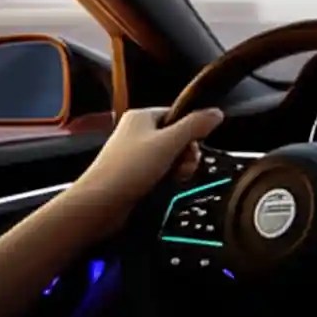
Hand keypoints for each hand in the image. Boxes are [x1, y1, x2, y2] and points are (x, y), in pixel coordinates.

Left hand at [73, 107, 224, 215]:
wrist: (99, 204)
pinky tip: (166, 186)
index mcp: (142, 116)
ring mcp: (134, 153)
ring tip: (174, 179)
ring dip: (179, 167)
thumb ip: (195, 126)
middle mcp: (137, 132)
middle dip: (186, 153)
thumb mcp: (169, 143)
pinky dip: (167, 178)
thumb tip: (217, 112)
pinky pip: (160, 170)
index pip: (178, 114)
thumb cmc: (130, 169)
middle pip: (177, 136)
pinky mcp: (133, 173)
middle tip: (182, 167)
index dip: (191, 131)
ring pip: (171, 155)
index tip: (192, 147)